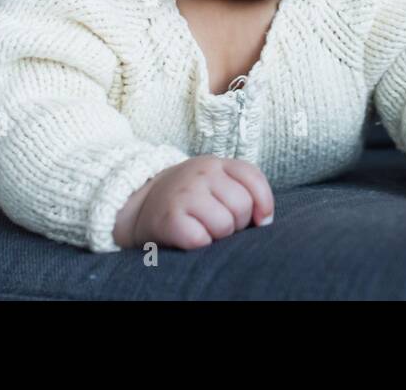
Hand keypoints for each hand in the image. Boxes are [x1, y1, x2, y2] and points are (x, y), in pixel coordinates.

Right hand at [114, 155, 274, 249]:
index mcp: (216, 163)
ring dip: (218, 235)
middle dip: (237, 222)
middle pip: (242, 206)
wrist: (141, 205)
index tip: (258, 219)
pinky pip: (201, 239)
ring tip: (203, 227)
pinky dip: (199, 243)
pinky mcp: (170, 218)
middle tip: (218, 221)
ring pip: (224, 225)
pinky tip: (189, 235)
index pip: (254, 179)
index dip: (263, 204)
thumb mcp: (216, 182)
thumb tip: (265, 220)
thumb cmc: (190, 197)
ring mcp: (184, 193)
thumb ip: (246, 190)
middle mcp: (201, 173)